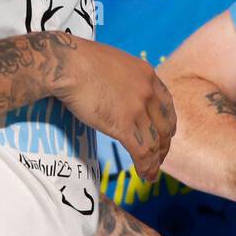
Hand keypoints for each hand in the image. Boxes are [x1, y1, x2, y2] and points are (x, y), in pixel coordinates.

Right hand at [58, 38, 174, 181]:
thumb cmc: (80, 61)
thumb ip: (124, 79)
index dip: (167, 122)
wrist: (68, 64)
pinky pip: (142, 151)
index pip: (166, 104)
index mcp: (147, 74)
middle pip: (165, 125)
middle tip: (160, 157)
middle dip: (164, 145)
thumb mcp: (114, 64)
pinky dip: (146, 166)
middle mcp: (148, 91)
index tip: (165, 134)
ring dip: (156, 161)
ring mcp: (137, 109)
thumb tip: (118, 91)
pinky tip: (144, 175)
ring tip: (152, 173)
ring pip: (154, 142)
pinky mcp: (123, 125)